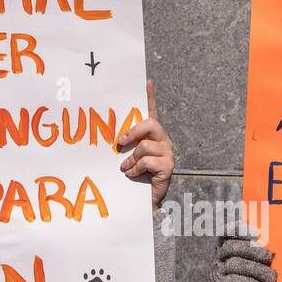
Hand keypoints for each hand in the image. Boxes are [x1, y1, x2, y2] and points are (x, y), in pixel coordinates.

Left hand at [118, 79, 173, 209]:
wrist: (144, 199)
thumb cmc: (135, 176)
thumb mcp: (127, 156)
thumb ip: (124, 145)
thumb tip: (112, 138)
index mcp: (153, 135)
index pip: (152, 112)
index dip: (150, 97)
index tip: (147, 81)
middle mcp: (163, 141)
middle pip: (151, 124)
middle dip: (133, 132)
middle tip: (120, 143)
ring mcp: (167, 153)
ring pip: (145, 146)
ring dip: (131, 158)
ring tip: (125, 168)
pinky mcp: (168, 166)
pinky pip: (147, 161)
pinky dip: (136, 169)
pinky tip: (132, 174)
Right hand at [207, 221, 278, 281]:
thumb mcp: (262, 274)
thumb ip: (263, 259)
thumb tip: (276, 248)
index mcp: (228, 254)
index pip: (226, 234)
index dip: (238, 229)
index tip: (255, 232)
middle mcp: (218, 264)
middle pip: (230, 247)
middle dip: (252, 250)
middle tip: (270, 259)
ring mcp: (215, 279)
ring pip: (233, 264)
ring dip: (257, 270)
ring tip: (272, 279)